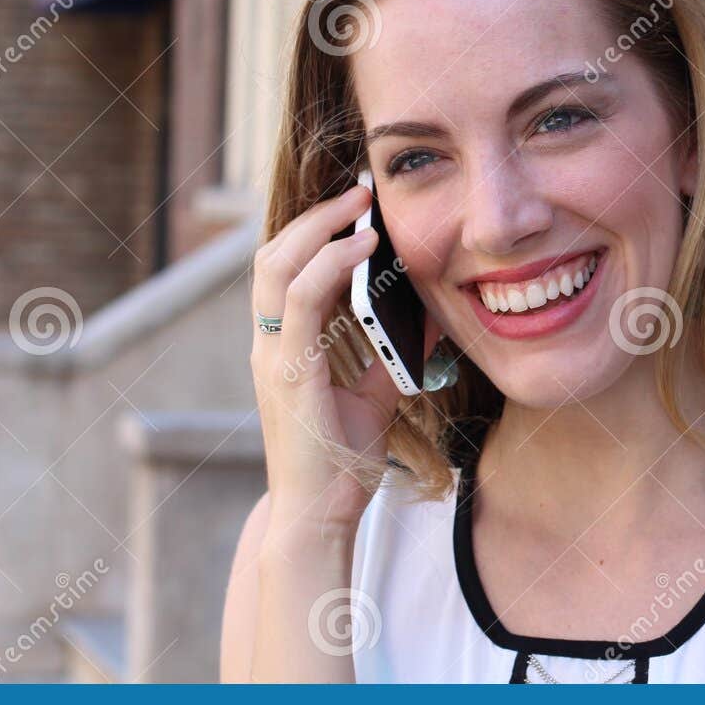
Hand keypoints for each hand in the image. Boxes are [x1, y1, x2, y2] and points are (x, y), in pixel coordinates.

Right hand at [249, 183, 438, 531]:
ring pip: (275, 266)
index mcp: (285, 345)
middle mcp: (269, 345)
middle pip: (272, 255)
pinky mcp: (288, 373)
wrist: (321, 514)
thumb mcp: (378, 391)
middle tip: (361, 190)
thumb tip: (435, 312)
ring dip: (320, 227)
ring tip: (361, 206)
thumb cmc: (343, 457)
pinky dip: (332, 265)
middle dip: (315, 216)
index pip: (286, 270)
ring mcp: (272, 357)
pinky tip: (365, 250)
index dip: (316, 231)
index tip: (357, 205)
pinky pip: (300, 302)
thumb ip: (394, 351)